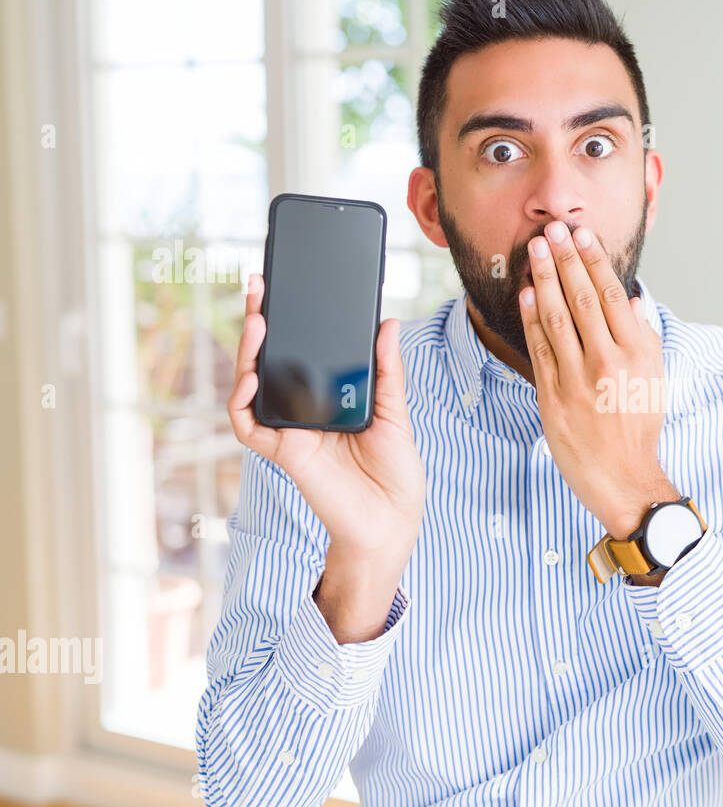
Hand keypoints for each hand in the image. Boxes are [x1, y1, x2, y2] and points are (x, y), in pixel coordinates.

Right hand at [227, 273, 425, 640]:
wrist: (393, 519)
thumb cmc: (395, 471)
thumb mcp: (396, 412)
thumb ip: (387, 370)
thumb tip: (388, 324)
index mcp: (329, 395)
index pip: (301, 351)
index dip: (288, 321)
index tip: (285, 287)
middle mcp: (303, 409)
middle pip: (270, 361)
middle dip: (260, 323)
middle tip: (260, 287)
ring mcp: (290, 429)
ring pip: (252, 386)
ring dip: (248, 353)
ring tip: (258, 321)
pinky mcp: (284, 452)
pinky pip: (250, 426)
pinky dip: (243, 402)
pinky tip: (249, 378)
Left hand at [519, 221, 681, 545]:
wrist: (622, 477)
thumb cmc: (639, 426)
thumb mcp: (654, 378)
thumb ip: (642, 337)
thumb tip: (631, 300)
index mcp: (636, 353)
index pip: (610, 295)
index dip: (592, 261)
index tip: (581, 236)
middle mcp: (607, 362)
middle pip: (580, 298)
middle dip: (564, 259)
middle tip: (552, 230)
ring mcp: (576, 379)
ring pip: (555, 317)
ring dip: (544, 279)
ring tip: (536, 250)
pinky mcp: (551, 396)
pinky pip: (538, 348)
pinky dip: (530, 317)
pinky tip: (527, 292)